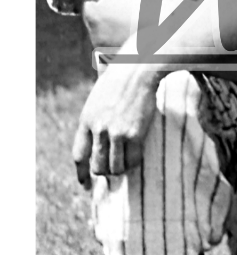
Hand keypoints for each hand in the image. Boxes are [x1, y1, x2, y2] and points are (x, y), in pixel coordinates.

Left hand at [71, 57, 162, 186]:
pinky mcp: (135, 133)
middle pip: (97, 165)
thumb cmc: (119, 80)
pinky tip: (136, 157)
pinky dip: (134, 162)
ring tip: (125, 165)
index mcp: (86, 121)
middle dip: (103, 172)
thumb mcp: (97, 99)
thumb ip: (94, 119)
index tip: (85, 183)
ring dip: (120, 170)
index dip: (82, 173)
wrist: (138, 70)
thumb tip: (96, 138)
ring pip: (115, 167)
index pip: (79, 155)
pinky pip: (133, 159)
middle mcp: (99, 130)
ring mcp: (117, 132)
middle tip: (111, 172)